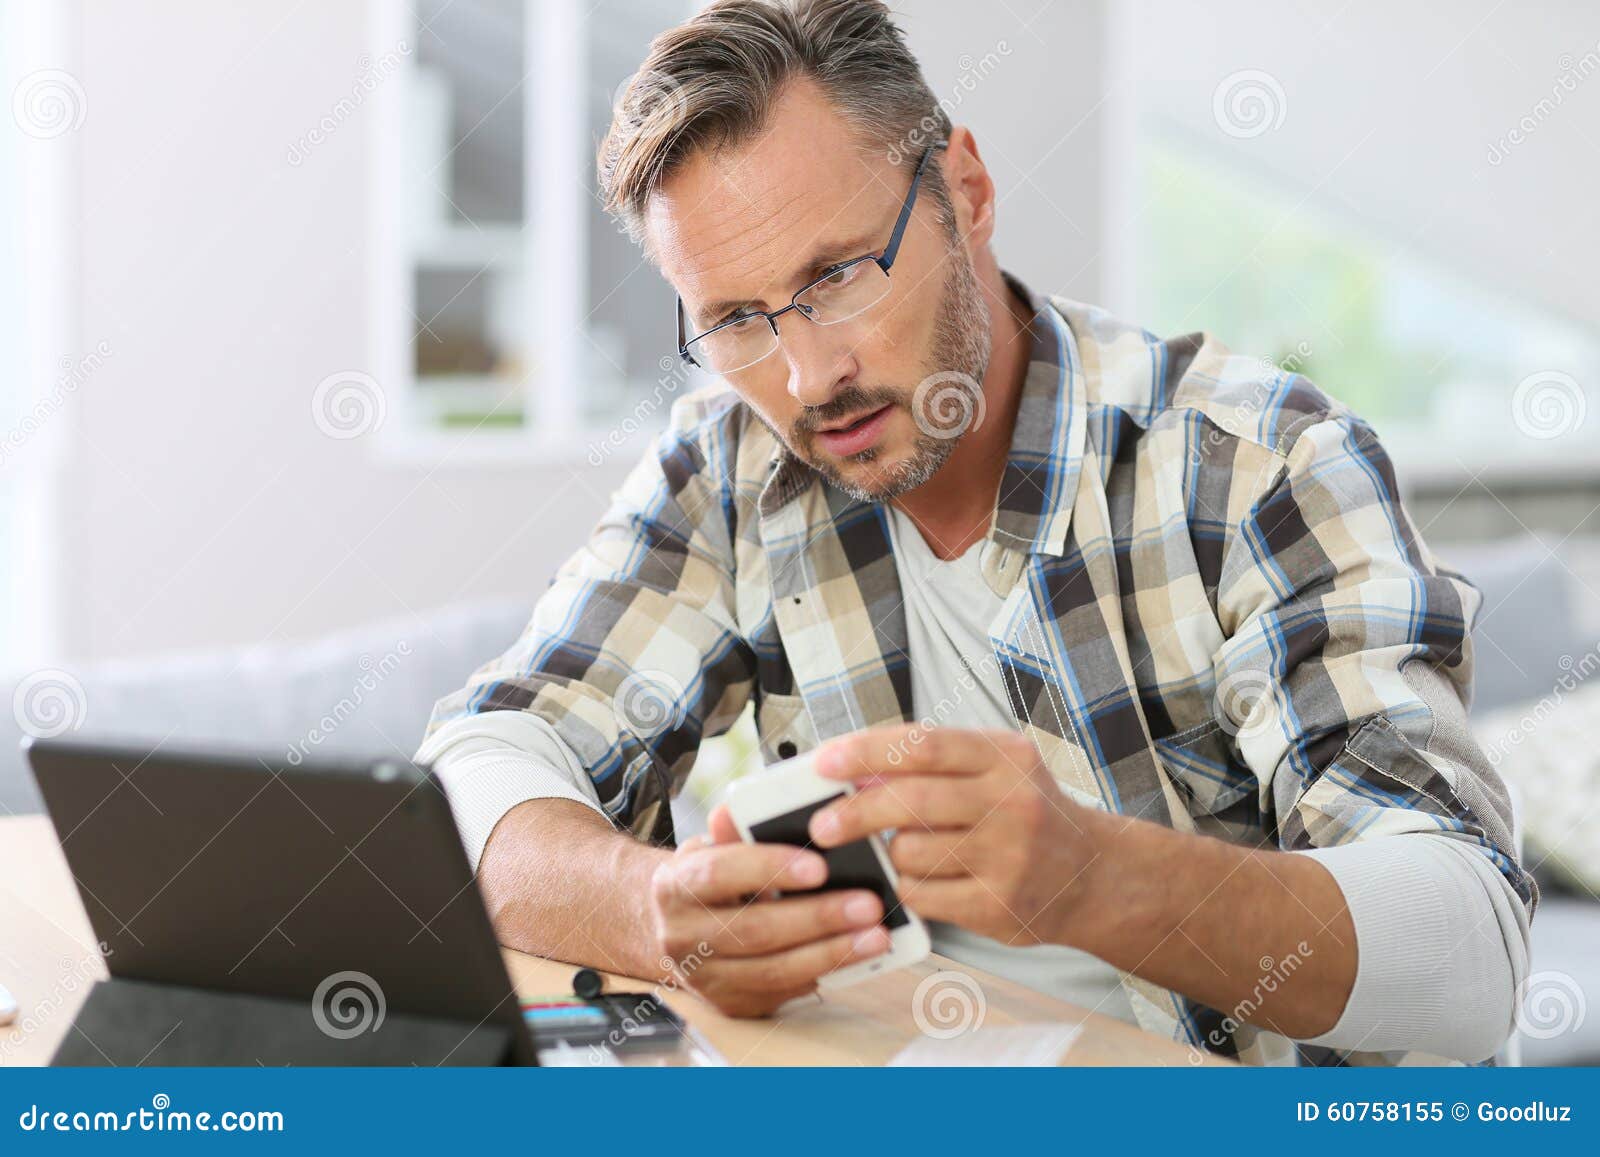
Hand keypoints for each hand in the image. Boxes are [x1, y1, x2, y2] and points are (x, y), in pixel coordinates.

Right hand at [645, 807, 889, 1016]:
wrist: (677, 929)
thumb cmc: (708, 880)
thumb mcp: (712, 847)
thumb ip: (734, 829)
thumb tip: (738, 810)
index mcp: (674, 887)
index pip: (719, 874)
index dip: (769, 868)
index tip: (820, 866)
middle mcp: (681, 937)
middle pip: (754, 930)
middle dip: (818, 917)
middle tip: (868, 904)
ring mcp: (705, 978)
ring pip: (773, 969)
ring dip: (831, 953)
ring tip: (875, 936)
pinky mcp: (730, 1004)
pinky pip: (782, 992)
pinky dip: (823, 972)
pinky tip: (854, 955)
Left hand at [809, 724, 1100, 946]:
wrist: (1092, 874)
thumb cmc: (1023, 812)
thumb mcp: (993, 768)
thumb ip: (932, 763)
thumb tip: (852, 770)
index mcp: (1006, 756)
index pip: (924, 746)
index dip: (865, 752)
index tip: (823, 764)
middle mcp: (1013, 802)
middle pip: (911, 801)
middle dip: (855, 812)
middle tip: (822, 826)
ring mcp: (1009, 857)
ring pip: (911, 852)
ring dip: (892, 853)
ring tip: (908, 850)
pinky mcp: (999, 905)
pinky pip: (922, 894)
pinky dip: (910, 887)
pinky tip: (927, 880)